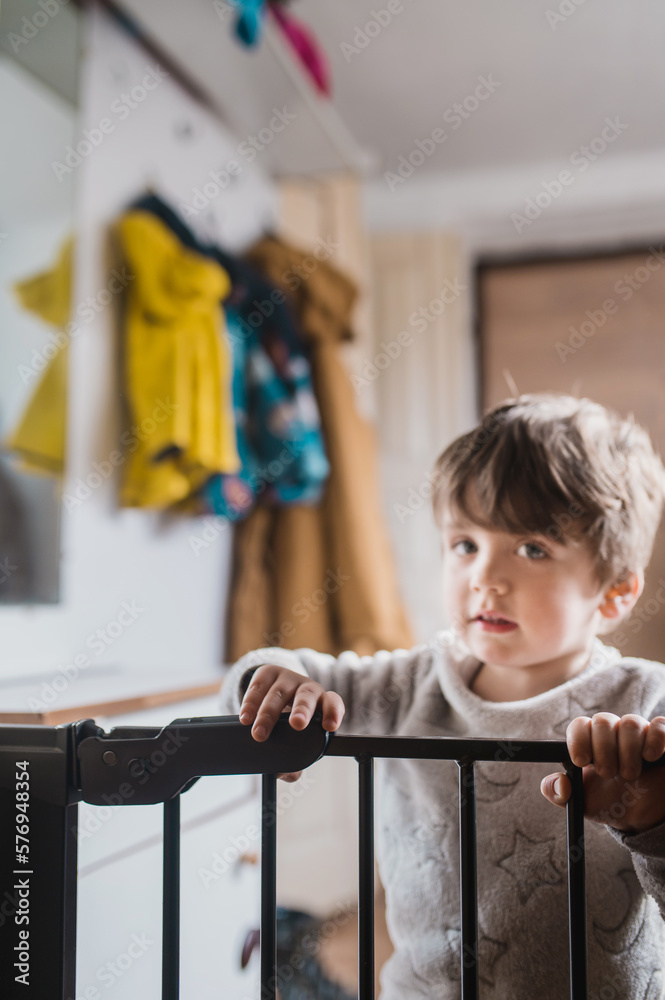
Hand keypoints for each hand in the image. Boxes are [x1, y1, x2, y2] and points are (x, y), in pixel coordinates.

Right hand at [239, 664, 344, 781]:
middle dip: (303, 710)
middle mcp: (307, 688)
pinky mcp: (267, 673)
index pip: (333, 703)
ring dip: (268, 714)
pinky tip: (245, 718)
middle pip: (307, 696)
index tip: (329, 726)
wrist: (274, 689)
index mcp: (321, 703)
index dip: (333, 713)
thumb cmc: (291, 719)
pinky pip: (258, 686)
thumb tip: (288, 775)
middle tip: (297, 725)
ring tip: (259, 734)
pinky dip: (250, 703)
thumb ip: (296, 758)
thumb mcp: (297, 736)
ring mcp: (287, 679)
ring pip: (279, 693)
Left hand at [540, 713, 664, 833]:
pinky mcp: (661, 739)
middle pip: (603, 721)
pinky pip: (659, 726)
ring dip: (628, 751)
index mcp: (590, 742)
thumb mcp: (582, 802)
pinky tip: (650, 757)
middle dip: (603, 749)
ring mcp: (639, 734)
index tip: (581, 761)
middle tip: (608, 773)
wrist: (643, 817)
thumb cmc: (610, 803)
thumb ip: (559, 793)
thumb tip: (560, 782)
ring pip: (630, 722)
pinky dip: (654, 739)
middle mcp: (614, 733)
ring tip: (630, 774)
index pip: (580, 725)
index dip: (578, 740)